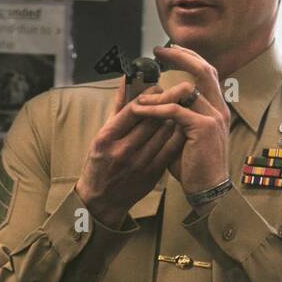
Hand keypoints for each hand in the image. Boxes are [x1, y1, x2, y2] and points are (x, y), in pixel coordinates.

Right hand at [76, 75, 184, 227]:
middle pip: (152, 120)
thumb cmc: (99, 163)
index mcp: (107, 138)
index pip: (133, 110)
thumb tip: (127, 81)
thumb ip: (117, 108)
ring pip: (164, 133)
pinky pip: (171, 149)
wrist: (102, 200)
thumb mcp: (101, 135)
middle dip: (167, 102)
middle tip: (176, 91)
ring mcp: (139, 164)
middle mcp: (123, 151)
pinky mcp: (152, 174)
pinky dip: (177, 135)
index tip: (158, 87)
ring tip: (180, 106)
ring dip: (175, 117)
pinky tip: (182, 126)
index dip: (149, 96)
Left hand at [127, 44, 230, 197]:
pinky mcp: (204, 127)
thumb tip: (152, 102)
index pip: (206, 73)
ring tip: (140, 96)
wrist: (207, 190)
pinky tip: (140, 111)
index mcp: (216, 109)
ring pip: (185, 89)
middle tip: (158, 52)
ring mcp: (214, 117)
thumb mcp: (181, 136)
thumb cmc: (193, 167)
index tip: (170, 50)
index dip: (189, 58)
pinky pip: (175, 110)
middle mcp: (219, 109)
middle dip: (180, 56)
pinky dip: (155, 109)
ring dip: (159, 91)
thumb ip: (172, 117)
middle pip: (203, 69)